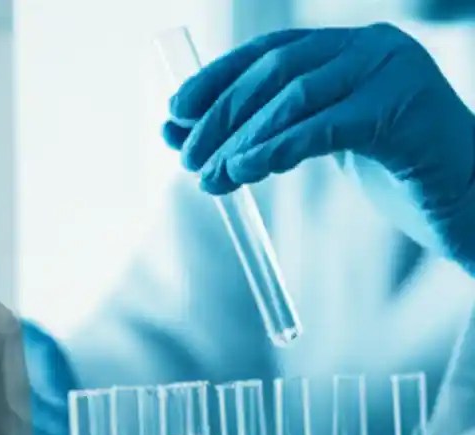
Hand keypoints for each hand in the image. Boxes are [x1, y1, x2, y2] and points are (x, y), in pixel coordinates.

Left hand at [163, 24, 474, 265]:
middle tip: (188, 158)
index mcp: (352, 46)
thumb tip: (174, 130)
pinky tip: (246, 173)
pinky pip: (323, 128)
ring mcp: (394, 73)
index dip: (216, 78)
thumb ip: (261, 131)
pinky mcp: (405, 111)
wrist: (473, 204)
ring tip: (210, 177)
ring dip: (241, 141)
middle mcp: (374, 47)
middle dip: (221, 116)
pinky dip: (276, 150)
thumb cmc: (398, 174)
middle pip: (275, 71)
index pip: (269, 51)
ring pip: (294, 98)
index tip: (174, 110)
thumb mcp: (319, 142)